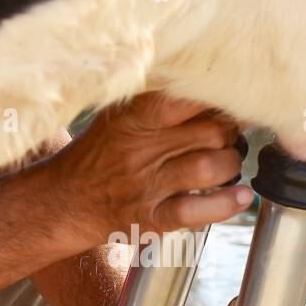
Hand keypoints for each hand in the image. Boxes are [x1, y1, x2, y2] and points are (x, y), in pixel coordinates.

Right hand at [49, 93, 250, 249]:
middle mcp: (140, 150)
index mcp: (133, 118)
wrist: (64, 202)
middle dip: (230, 132)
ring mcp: (147, 186)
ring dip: (232, 164)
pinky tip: (241, 196)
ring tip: (228, 162)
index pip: (188, 97)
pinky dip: (227, 203)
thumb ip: (156, 100)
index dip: (218, 98)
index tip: (226, 99)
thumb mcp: (117, 116)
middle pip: (212, 132)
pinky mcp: (151, 218)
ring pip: (212, 167)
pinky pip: (198, 210)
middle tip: (228, 135)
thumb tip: (210, 87)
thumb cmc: (99, 153)